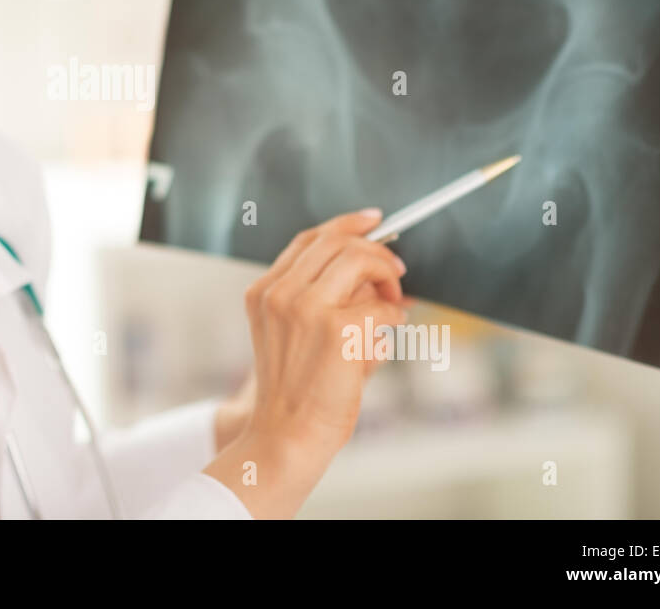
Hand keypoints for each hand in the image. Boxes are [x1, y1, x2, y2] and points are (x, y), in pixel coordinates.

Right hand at [202, 208, 407, 517]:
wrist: (285, 437)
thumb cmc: (295, 393)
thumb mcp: (291, 335)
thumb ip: (322, 298)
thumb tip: (377, 274)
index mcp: (264, 292)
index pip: (308, 239)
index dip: (345, 224)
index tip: (373, 220)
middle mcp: (280, 293)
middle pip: (338, 242)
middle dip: (376, 251)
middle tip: (395, 273)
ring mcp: (306, 308)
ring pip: (361, 261)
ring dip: (387, 278)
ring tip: (393, 304)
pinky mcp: (337, 330)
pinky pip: (382, 308)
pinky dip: (392, 322)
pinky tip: (382, 343)